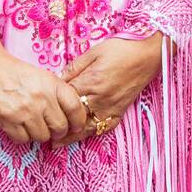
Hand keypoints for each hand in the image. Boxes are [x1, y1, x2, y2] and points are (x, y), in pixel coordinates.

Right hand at [0, 36, 87, 144]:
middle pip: (60, 127)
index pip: (75, 108)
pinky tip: (23, 126)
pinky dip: (25, 136)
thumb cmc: (21, 74)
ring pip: (43, 136)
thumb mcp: (46, 77)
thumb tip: (75, 115)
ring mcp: (24, 111)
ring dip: (41, 134)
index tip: (76, 125)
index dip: (79, 120)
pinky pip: (24, 140)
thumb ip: (60, 94)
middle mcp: (40, 99)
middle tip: (56, 129)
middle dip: (60, 131)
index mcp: (53, 85)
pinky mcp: (8, 121)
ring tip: (36, 124)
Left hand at [53, 35, 170, 147]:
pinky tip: (82, 135)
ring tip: (57, 142)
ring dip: (71, 136)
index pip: (65, 98)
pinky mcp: (120, 111)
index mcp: (90, 82)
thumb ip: (75, 66)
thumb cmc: (122, 49)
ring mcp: (110, 107)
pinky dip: (91, 133)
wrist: (148, 55)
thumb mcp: (94, 51)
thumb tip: (58, 78)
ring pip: (86, 128)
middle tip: (43, 131)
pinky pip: (103, 127)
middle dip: (58, 124)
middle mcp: (99, 98)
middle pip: (73, 117)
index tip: (43, 108)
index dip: (53, 104)